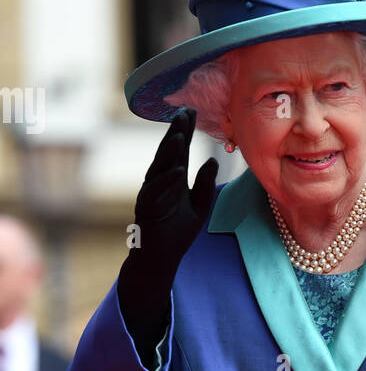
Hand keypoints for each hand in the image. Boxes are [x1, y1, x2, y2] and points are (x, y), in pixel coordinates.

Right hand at [118, 107, 217, 358]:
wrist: (161, 259)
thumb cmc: (178, 233)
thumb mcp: (199, 207)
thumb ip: (204, 185)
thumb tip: (212, 161)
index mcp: (173, 179)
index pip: (180, 151)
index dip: (185, 131)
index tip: (192, 111)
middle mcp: (160, 182)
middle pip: (169, 154)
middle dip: (176, 133)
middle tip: (184, 111)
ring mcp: (152, 195)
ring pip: (160, 169)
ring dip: (169, 152)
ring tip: (178, 133)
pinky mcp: (147, 210)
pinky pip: (156, 194)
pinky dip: (166, 182)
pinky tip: (177, 170)